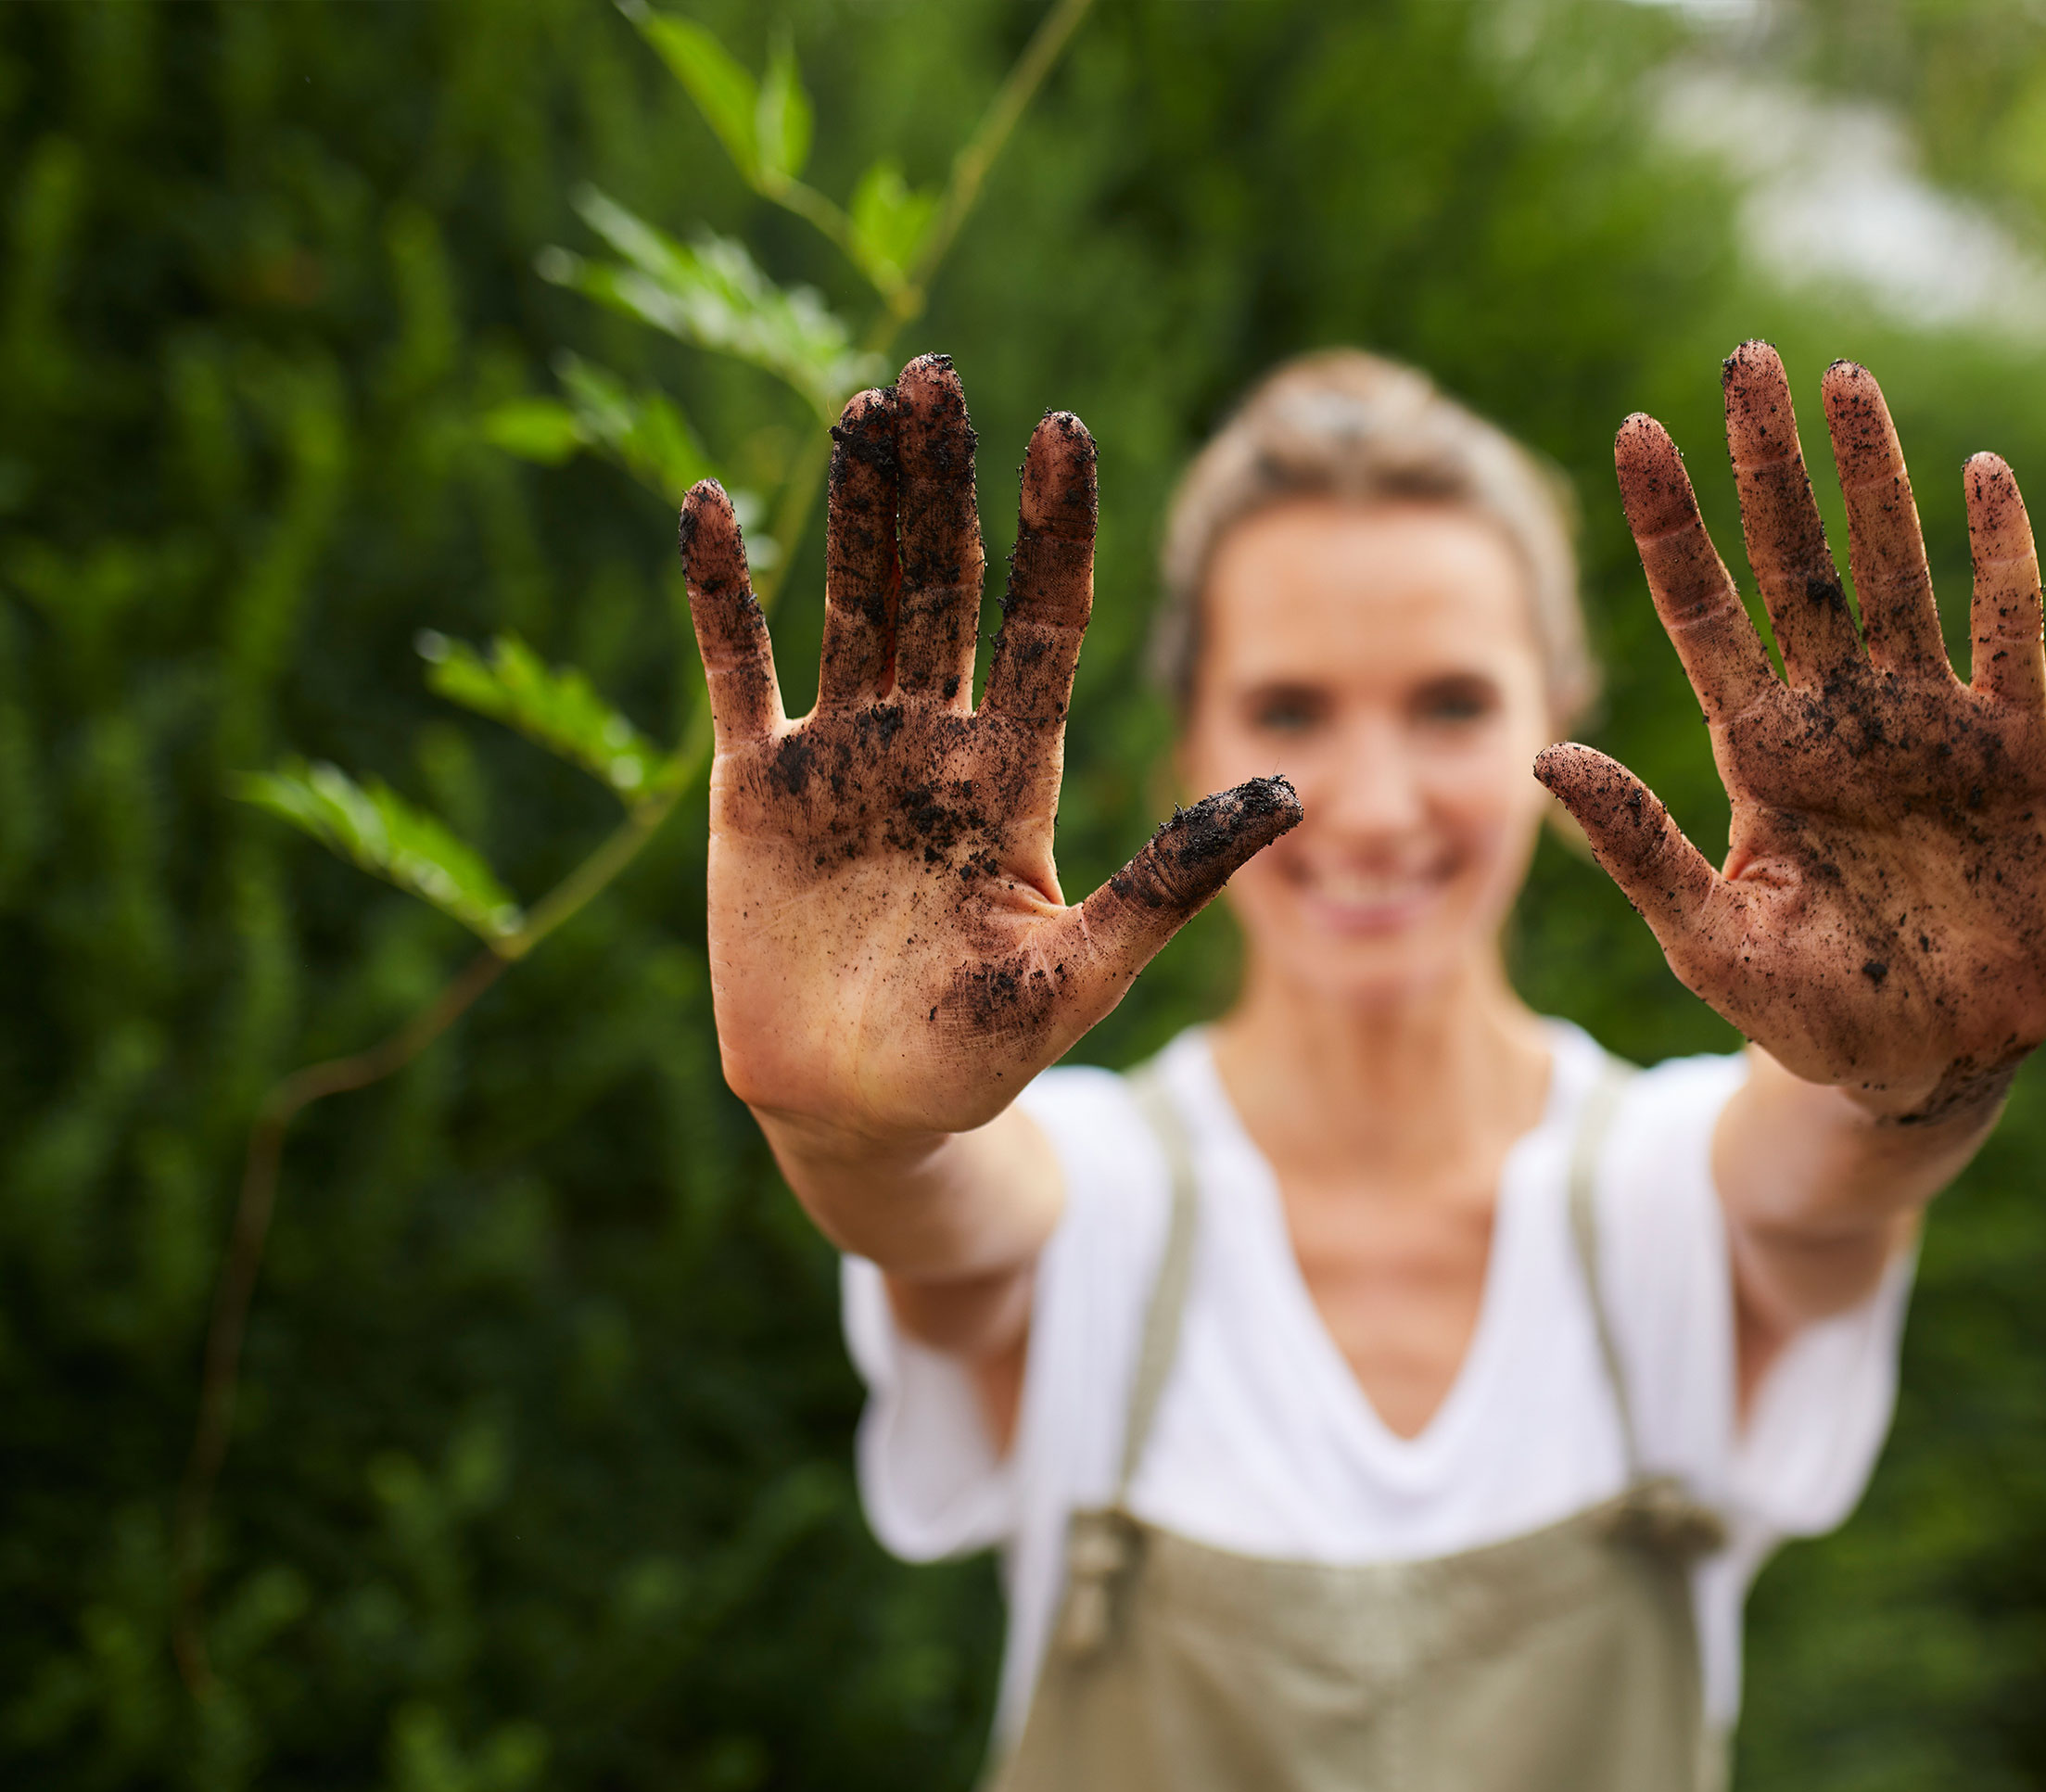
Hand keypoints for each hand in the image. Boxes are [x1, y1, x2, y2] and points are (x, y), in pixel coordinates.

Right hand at [684, 354, 1300, 1141]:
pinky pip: (736, 670)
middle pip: (944, 588)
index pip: (1042, 627)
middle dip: (943, 487)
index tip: (1065, 436)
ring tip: (864, 408)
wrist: (861, 1114)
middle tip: (939, 377)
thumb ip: (1170, 882)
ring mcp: (843, 756)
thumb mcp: (1084, 969)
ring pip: (852, 603)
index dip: (1053, 533)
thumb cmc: (982, 1056)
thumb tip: (1293, 793)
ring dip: (853, 509)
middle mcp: (933, 743)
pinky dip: (719, 596)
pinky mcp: (754, 786)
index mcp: (1015, 775)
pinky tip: (707, 509)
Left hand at [1537, 343, 2045, 1122]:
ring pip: (1895, 569)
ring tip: (1841, 379)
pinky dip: (2001, 556)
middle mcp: (1838, 714)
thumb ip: (1637, 848)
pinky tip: (1981, 474)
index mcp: (1759, 750)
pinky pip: (2010, 631)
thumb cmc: (1807, 1011)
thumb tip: (1544, 752)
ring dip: (1873, 476)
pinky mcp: (2015, 748)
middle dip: (1768, 464)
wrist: (1927, 1063)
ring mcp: (1928, 722)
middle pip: (1796, 561)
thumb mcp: (1706, 939)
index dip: (1672, 525)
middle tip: (1744, 358)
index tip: (1636, 433)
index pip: (1703, 611)